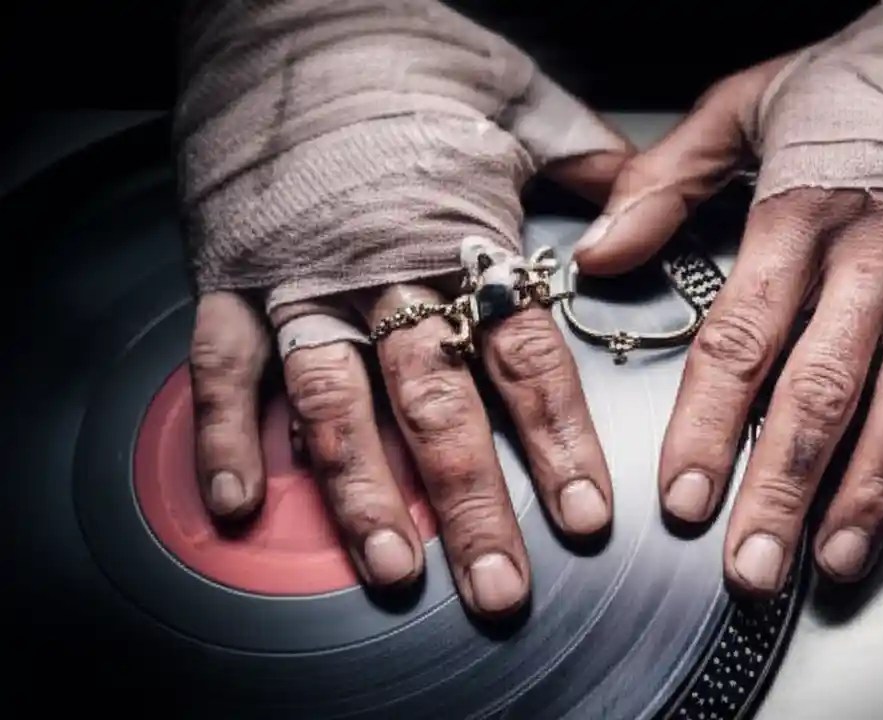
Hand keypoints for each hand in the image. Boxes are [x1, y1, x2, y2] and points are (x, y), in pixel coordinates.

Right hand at [177, 0, 630, 615]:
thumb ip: (588, 166)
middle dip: (472, 502)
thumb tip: (643, 203)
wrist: (289, 12)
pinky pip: (222, 364)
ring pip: (336, 402)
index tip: (583, 514)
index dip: (556, 443)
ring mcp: (301, 279)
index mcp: (461, 238)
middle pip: (437, 405)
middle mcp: (382, 272)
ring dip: (364, 493)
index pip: (523, 360)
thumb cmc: (409, 55)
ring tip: (395, 566)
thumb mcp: (521, 101)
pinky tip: (239, 502)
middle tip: (499, 585)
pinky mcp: (229, 273)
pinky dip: (225, 434)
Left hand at [574, 54, 882, 594]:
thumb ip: (667, 179)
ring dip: (874, 489)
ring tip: (838, 558)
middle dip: (785, 487)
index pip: (743, 337)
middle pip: (825, 387)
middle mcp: (882, 251)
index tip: (684, 496)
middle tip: (753, 565)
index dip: (710, 425)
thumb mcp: (750, 102)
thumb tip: (599, 250)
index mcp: (804, 209)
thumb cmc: (873, 76)